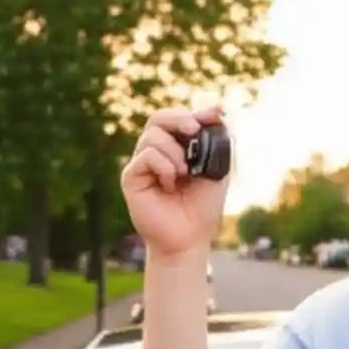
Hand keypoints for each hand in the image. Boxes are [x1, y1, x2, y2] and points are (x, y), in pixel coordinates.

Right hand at [120, 106, 230, 257]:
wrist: (190, 238)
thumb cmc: (203, 207)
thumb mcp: (217, 168)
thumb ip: (216, 141)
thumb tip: (217, 111)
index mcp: (175, 148)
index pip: (177, 119)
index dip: (195, 112)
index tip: (215, 114)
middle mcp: (156, 152)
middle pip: (159, 118)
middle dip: (179, 119)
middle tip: (194, 130)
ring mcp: (142, 163)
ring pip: (153, 136)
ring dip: (175, 151)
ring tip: (184, 173)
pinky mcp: (131, 177)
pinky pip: (146, 156)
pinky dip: (164, 166)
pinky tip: (170, 184)